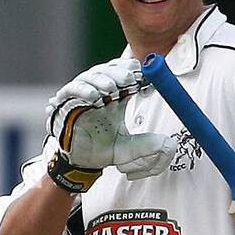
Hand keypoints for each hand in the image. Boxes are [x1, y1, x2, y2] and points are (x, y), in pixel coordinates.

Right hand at [46, 58, 176, 182]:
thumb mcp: (128, 148)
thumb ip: (145, 145)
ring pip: (91, 76)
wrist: (80, 163)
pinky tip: (94, 96)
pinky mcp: (66, 102)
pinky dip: (83, 89)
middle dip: (120, 72)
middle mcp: (99, 93)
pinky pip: (73, 89)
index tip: (145, 77)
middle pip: (109, 71)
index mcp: (116, 99)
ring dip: (102, 78)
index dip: (134, 73)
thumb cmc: (101, 150)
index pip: (125, 77)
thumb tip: (167, 144)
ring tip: (111, 87)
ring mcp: (83, 96)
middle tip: (130, 78)